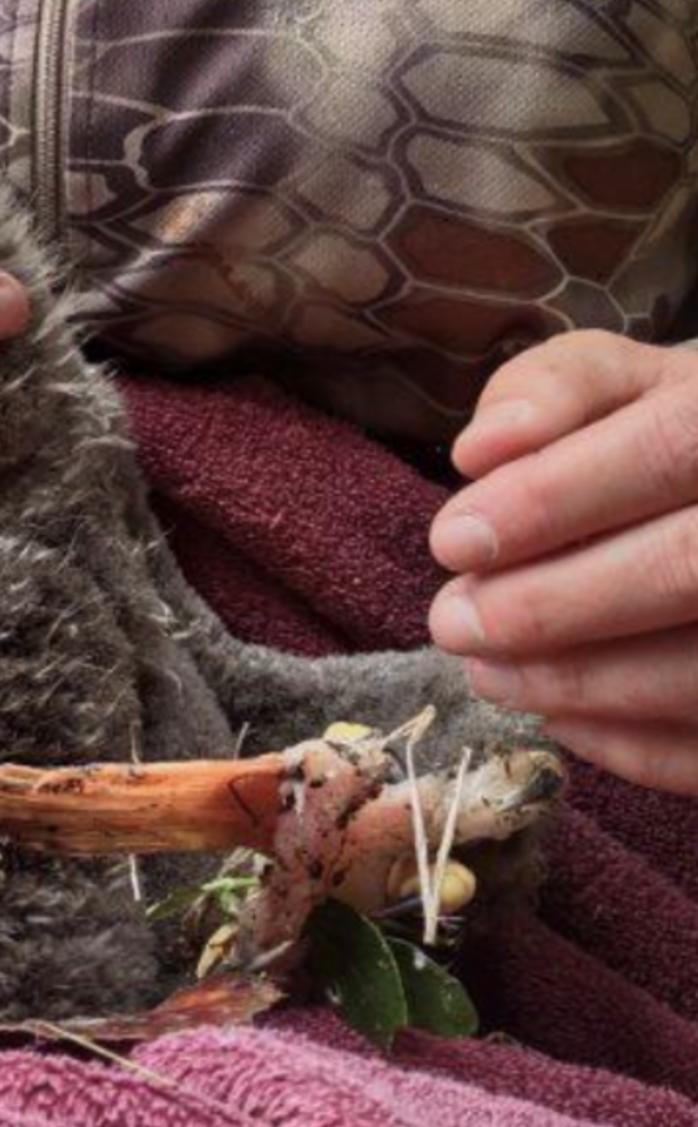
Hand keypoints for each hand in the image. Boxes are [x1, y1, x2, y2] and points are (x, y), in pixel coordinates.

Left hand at [427, 332, 697, 793]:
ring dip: (580, 682)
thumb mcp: (625, 382)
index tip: (452, 540)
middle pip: (692, 568)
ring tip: (486, 672)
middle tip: (453, 621)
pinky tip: (561, 715)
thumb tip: (479, 452)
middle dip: (553, 605)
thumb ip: (552, 391)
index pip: (669, 449)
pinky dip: (634, 744)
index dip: (554, 498)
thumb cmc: (676, 432)